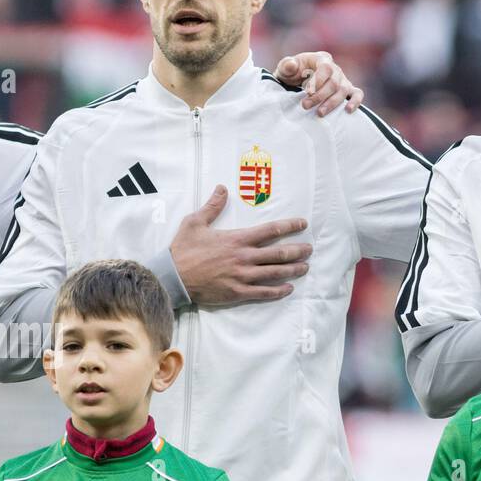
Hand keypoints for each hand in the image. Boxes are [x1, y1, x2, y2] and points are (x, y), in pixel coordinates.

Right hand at [170, 186, 311, 304]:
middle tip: (309, 249)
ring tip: (305, 267)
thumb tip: (222, 188)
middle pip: (279, 253)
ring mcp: (242, 276)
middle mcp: (244, 257)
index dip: (290, 226)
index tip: (303, 224)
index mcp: (237, 239)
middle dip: (298, 251)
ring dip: (293, 270)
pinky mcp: (237, 292)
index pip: (271, 230)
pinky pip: (263, 292)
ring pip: (275, 273)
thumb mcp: (194, 222)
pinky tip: (289, 288)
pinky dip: (278, 291)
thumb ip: (212, 206)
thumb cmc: (182, 250)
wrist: (170, 278)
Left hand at [273, 51, 364, 115]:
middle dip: (320, 96)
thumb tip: (291, 64)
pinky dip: (355, 102)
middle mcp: (335, 68)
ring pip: (343, 90)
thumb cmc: (292, 74)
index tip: (307, 91)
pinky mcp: (348, 90)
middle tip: (305, 106)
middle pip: (333, 82)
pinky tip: (347, 111)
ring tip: (320, 113)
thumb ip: (286, 66)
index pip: (326, 68)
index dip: (318, 80)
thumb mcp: (286, 69)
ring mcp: (343, 79)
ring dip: (332, 103)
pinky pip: (357, 94)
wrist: (297, 82)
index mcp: (321, 59)